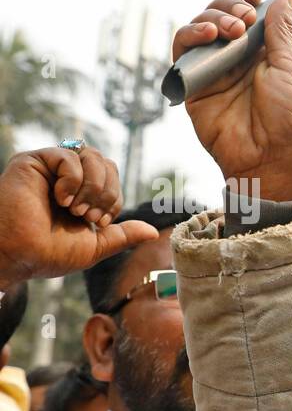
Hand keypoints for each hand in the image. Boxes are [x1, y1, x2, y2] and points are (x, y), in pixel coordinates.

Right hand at [0, 146, 153, 289]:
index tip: (99, 222)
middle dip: (107, 192)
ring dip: (93, 186)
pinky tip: (61, 199)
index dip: (115, 199)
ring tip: (75, 209)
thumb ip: (122, 235)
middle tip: (89, 216)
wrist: (19, 255)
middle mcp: (66, 178)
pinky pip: (69, 155)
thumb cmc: (49, 253)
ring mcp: (50, 168)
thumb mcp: (95, 245)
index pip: (113, 178)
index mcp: (81, 194)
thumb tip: (153, 232)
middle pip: (107, 163)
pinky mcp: (33, 161)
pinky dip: (73, 179)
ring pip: (92, 156)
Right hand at [173, 0, 291, 201]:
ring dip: (213, 18)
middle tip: (245, 18)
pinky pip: (182, 50)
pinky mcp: (192, 83)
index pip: (249, 15)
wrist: (270, 157)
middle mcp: (237, 59)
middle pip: (221, 14)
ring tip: (232, 29)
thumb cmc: (290, 120)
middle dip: (231, 6)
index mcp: (264, 53)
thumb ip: (283, 31)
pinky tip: (211, 35)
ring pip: (199, 26)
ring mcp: (214, 70)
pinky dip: (192, 35)